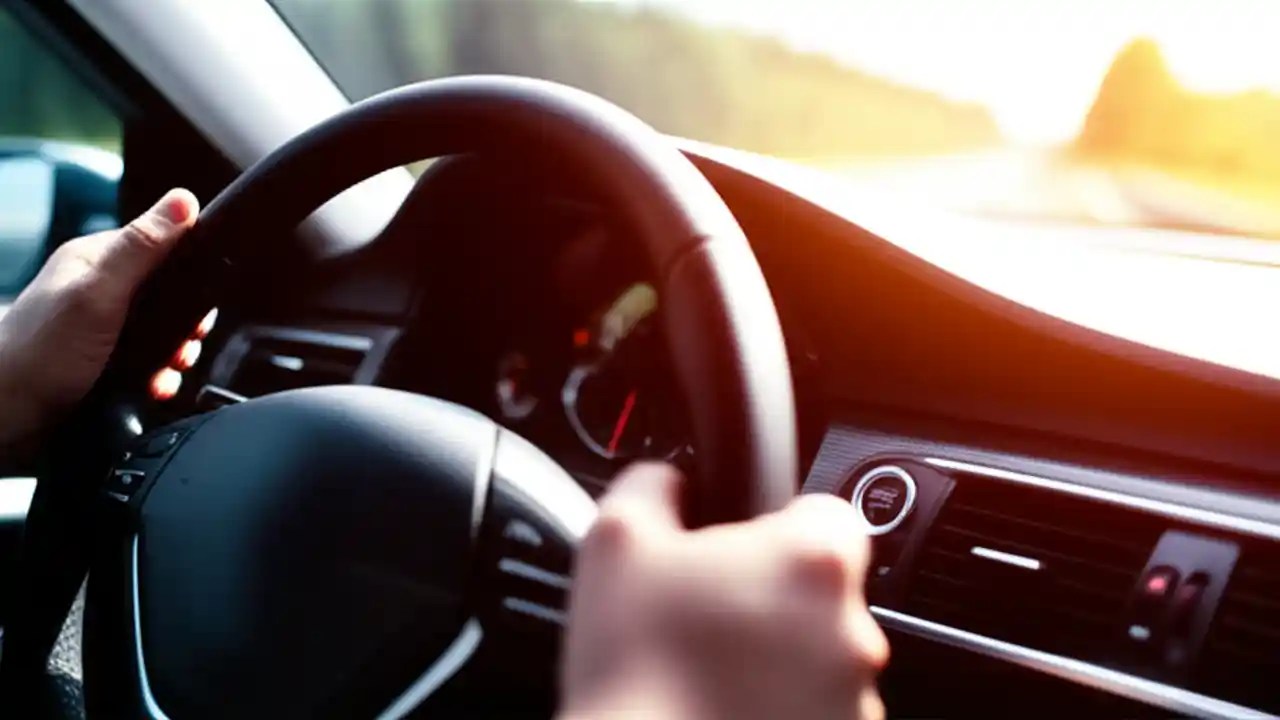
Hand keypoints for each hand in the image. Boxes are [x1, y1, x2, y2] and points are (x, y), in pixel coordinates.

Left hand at [0, 189, 198, 454]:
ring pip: (165, 334)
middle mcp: (100, 290)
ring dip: (175, 358)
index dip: (190, 274)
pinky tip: (153, 388)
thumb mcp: (96, 294)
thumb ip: (141, 248)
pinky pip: (152, 364)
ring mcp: (102, 328)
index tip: (197, 306)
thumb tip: (182, 200)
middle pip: (170, 295)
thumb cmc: (38, 355)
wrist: (7, 420)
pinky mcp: (105, 362)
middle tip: (180, 347)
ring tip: (164, 374)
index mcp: (97, 260)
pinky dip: (160, 378)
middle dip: (186, 326)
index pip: (163, 247)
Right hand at [561, 463, 887, 719]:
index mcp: (812, 561)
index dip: (776, 524)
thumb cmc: (632, 668)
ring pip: (821, 656)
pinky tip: (721, 710)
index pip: (826, 512)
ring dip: (778, 657)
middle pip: (822, 590)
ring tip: (706, 673)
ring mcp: (856, 700)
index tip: (737, 548)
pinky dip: (781, 708)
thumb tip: (670, 480)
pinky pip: (817, 711)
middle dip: (771, 595)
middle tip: (706, 614)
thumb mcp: (614, 540)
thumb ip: (653, 484)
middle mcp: (853, 631)